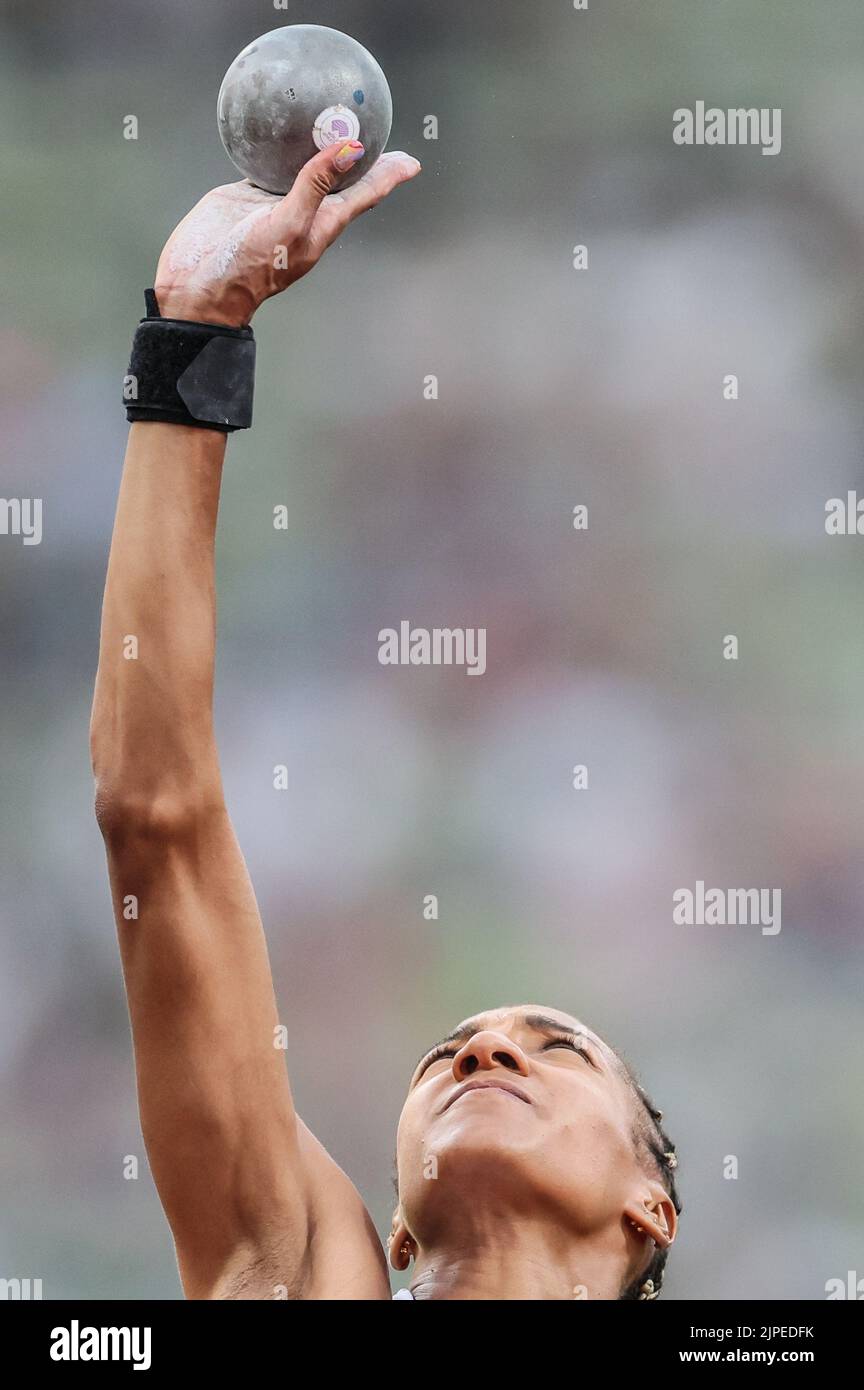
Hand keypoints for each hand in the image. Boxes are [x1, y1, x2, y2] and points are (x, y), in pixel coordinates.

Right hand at [154, 142, 420, 326]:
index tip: (411, 162)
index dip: (388, 176)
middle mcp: (305, 211)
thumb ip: (315, 184)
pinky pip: (270, 165)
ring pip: (307, 169)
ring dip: (323, 150)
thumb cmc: (249, 267)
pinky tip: (281, 130)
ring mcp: (276, 203)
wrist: (200, 286)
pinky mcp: (246, 196)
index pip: (364, 194)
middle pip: (341, 178)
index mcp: (323, 223)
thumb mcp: (289, 223)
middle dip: (362, 159)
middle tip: (378, 134)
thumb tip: (349, 148)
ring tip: (336, 124)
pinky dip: (282, 148)